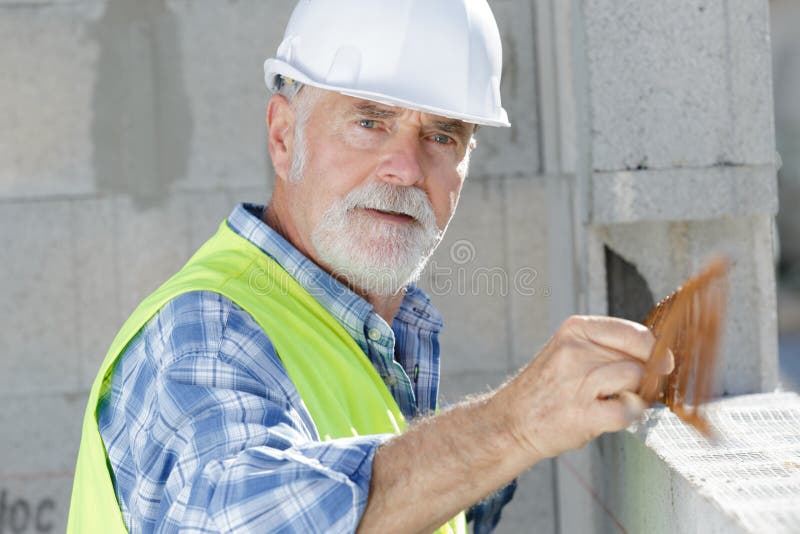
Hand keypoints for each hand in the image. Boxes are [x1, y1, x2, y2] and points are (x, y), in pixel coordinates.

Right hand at [494, 315, 670, 459]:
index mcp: (575, 329)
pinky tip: (609, 415)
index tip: (660, 364)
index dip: (655, 351)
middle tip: (628, 388)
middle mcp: (575, 351)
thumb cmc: (548, 389)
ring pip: (636, 380)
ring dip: (636, 395)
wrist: (513, 421)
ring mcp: (578, 382)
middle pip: (640, 358)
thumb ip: (609, 348)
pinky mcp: (583, 413)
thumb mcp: (571, 352)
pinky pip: (628, 411)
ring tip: (615, 401)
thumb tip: (661, 356)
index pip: (635, 333)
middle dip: (644, 376)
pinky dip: (628, 416)